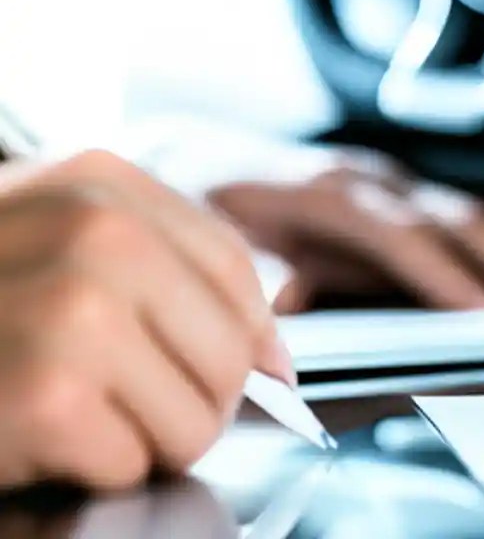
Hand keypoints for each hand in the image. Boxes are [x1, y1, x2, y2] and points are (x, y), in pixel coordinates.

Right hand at [0, 151, 292, 492]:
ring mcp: (71, 310)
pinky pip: (133, 465)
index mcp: (100, 186)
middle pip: (231, 355)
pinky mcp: (45, 395)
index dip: (252, 335)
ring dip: (144, 441)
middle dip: (193, 399)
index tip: (253, 371)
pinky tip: (38, 436)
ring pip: (196, 420)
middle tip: (124, 398)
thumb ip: (164, 270)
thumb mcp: (53, 244)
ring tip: (78, 412)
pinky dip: (92, 470)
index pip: (236, 270)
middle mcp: (96, 234)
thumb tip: (270, 350)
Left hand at [206, 147, 483, 312]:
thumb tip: (293, 300)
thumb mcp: (206, 236)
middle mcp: (376, 180)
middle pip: (463, 223)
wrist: (194, 159)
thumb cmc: (203, 202)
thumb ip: (253, 269)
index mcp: (324, 187)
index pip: (397, 232)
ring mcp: (402, 189)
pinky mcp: (417, 207)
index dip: (444, 273)